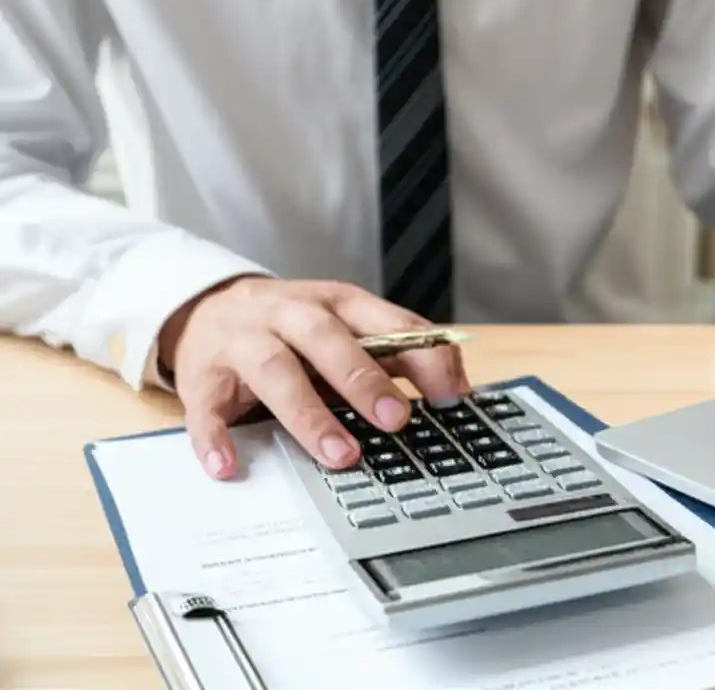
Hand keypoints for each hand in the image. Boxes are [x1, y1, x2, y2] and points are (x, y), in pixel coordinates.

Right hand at [158, 276, 469, 479]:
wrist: (206, 308)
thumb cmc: (294, 326)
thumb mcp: (349, 326)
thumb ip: (400, 351)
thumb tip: (456, 387)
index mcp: (336, 302)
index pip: (386, 322)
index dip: (421, 357)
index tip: (450, 395)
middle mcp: (290, 314)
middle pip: (327, 339)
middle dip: (364, 380)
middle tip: (397, 420)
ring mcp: (243, 342)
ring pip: (275, 370)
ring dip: (308, 414)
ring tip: (338, 454)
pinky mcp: (203, 376)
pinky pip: (206, 407)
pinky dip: (215, 438)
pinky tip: (229, 466)